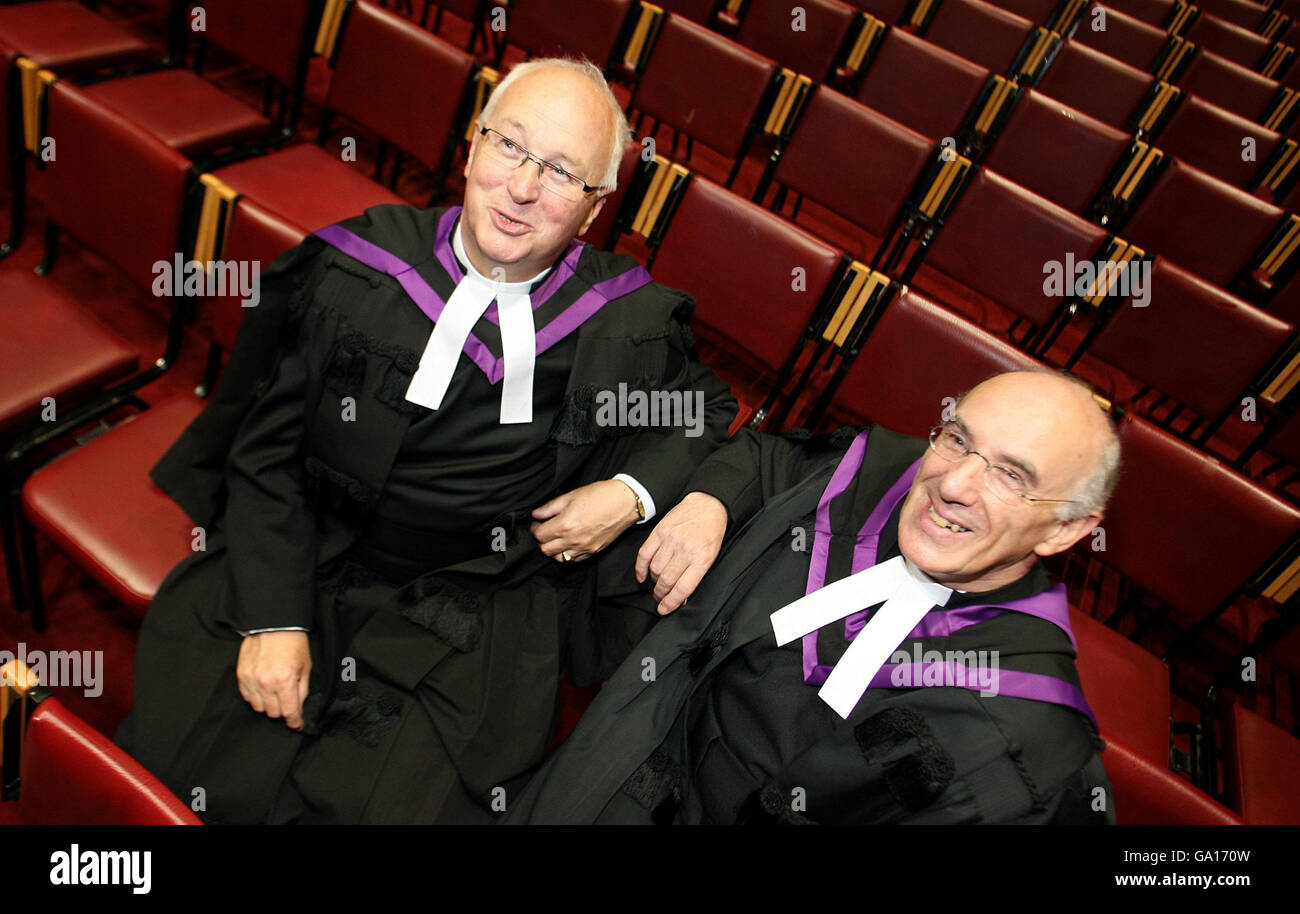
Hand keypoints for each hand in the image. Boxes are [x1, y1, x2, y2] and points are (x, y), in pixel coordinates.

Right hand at [236, 631, 311, 730]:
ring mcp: (252, 680)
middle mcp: (266, 682)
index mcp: (285, 680)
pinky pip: (247, 697)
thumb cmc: (293, 643)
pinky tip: (263, 689)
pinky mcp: (241, 675)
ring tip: (274, 694)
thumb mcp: (306, 667)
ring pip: (259, 707)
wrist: (274, 624)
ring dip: (268, 705)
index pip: (289, 712)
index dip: (295, 721)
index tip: (296, 724)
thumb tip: (298, 707)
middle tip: (287, 702)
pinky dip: (255, 697)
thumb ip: (302, 690)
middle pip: (273, 712)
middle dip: (283, 711)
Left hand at [531, 479, 640, 561]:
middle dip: (541, 541)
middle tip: (544, 531)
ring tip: (556, 538)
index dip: (535, 529)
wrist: (625, 502)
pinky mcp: (594, 551)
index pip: (539, 535)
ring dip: (554, 550)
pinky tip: (570, 543)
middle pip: (546, 550)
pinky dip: (568, 554)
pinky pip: (575, 560)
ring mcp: (584, 548)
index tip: (537, 523)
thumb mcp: (571, 496)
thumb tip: (536, 514)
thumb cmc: (601, 496)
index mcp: (565, 524)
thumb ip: (550, 507)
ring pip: (559, 559)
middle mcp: (573, 540)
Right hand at [635, 491, 726, 615]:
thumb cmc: (711, 532)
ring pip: (654, 570)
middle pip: (666, 581)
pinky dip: (640, 568)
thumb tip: (681, 597)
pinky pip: (644, 554)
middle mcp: (685, 550)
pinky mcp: (659, 532)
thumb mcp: (712, 556)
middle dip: (661, 594)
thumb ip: (696, 576)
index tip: (664, 610)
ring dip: (653, 581)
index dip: (671, 603)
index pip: (683, 588)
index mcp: (701, 559)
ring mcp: (671, 540)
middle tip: (659, 598)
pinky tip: (642, 576)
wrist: (708, 505)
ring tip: (656, 584)